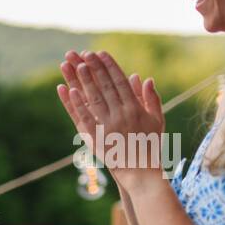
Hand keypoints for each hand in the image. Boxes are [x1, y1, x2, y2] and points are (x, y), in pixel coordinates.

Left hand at [57, 50, 166, 190]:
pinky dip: (76, 104)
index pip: (120, 81)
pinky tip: (67, 91)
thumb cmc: (150, 144)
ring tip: (73, 65)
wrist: (142, 172)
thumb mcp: (157, 120)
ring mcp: (108, 126)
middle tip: (83, 53)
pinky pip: (84, 118)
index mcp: (136, 108)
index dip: (109, 66)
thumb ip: (150, 98)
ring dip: (82, 81)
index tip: (100, 53)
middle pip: (104, 86)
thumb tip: (143, 77)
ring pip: (93, 98)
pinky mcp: (96, 138)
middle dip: (93, 68)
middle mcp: (122, 114)